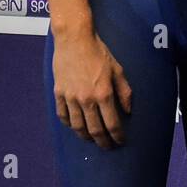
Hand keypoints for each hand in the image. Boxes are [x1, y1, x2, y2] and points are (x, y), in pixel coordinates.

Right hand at [52, 30, 132, 149]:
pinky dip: (69, 125)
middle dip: (103, 142)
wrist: (74, 39)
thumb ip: (124, 92)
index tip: (120, 141)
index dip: (117, 136)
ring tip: (92, 139)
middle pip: (94, 130)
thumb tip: (128, 111)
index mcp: (103, 94)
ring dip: (86, 136)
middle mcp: (86, 99)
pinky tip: (75, 126)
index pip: (112, 124)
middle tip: (108, 146)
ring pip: (77, 126)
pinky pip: (63, 116)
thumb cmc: (98, 52)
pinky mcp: (59, 93)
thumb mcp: (118, 70)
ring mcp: (70, 98)